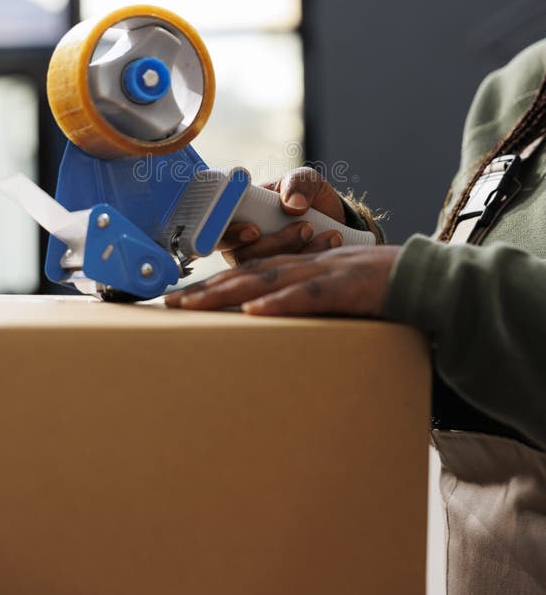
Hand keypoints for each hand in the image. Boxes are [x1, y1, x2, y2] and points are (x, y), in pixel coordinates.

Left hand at [165, 244, 400, 316]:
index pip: (249, 275)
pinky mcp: (346, 286)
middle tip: (168, 304)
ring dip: (227, 294)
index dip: (214, 285)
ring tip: (193, 306)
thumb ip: (308, 307)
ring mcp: (324, 274)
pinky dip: (281, 303)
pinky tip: (254, 312)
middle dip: (206, 290)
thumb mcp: (336, 298)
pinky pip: (308, 295)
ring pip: (267, 281)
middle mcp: (305, 266)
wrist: (427, 278)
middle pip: (247, 275)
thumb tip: (274, 329)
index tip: (181, 300)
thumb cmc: (380, 292)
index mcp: (301, 269)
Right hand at [218, 167, 346, 266]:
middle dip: (276, 244)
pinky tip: (333, 240)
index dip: (230, 235)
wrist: (334, 218)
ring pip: (266, 271)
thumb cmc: (307, 195)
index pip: (219, 230)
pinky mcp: (283, 278)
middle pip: (243, 256)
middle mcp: (243, 244)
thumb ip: (297, 183)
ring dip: (297, 251)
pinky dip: (314, 258)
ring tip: (324, 231)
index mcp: (239, 216)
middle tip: (305, 227)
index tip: (254, 231)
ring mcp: (261, 264)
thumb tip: (291, 204)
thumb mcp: (305, 180)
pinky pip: (291, 279)